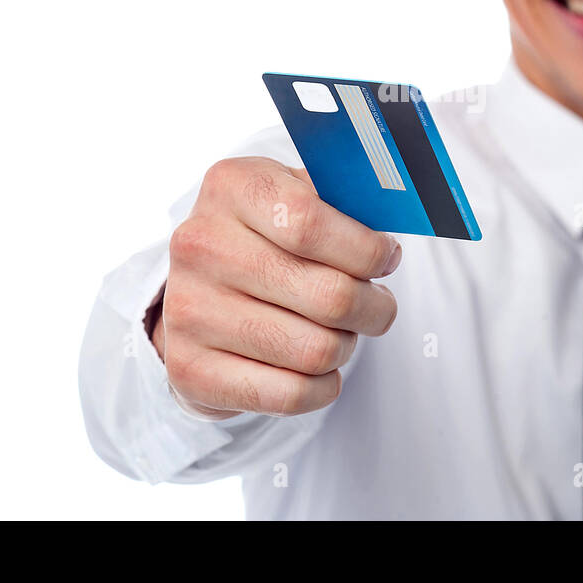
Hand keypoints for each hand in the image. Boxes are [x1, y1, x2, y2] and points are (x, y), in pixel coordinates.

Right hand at [157, 157, 400, 418]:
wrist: (200, 291)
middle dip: (373, 307)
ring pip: (317, 350)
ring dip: (346, 346)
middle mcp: (200, 246)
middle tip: (377, 305)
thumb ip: (345, 203)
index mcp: (231, 187)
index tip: (387, 258)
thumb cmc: (267, 238)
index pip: (310, 222)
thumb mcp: (297, 195)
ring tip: (339, 332)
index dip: (366, 249)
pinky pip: (291, 395)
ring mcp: (189, 310)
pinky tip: (319, 367)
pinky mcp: (192, 371)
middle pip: (328, 295)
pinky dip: (323, 386)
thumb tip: (393, 233)